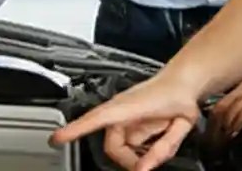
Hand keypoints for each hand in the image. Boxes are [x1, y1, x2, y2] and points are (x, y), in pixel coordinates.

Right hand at [50, 72, 201, 170]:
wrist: (184, 79)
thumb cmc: (180, 95)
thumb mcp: (181, 125)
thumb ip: (162, 148)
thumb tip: (142, 169)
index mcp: (129, 106)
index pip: (96, 118)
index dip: (75, 129)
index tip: (57, 138)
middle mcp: (120, 109)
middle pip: (113, 147)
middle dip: (130, 160)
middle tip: (149, 162)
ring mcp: (122, 115)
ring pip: (122, 147)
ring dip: (139, 154)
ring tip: (160, 142)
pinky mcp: (127, 120)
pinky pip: (128, 143)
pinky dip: (141, 149)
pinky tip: (155, 140)